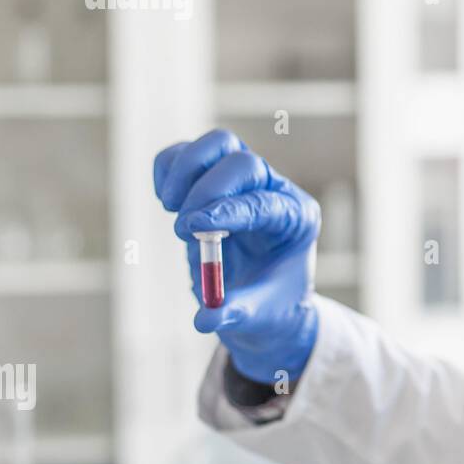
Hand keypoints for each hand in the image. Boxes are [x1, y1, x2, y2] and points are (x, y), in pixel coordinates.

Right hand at [153, 128, 320, 385]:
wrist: (262, 299)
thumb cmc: (269, 305)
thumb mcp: (260, 317)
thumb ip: (236, 316)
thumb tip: (205, 319)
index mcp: (297, 219)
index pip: (264, 202)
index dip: (228, 210)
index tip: (194, 227)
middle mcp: (275, 190)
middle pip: (242, 162)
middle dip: (206, 191)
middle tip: (183, 231)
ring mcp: (246, 179)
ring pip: (218, 144)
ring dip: (185, 170)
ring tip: (170, 208)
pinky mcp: (213, 177)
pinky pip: (187, 153)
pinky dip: (168, 167)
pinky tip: (166, 200)